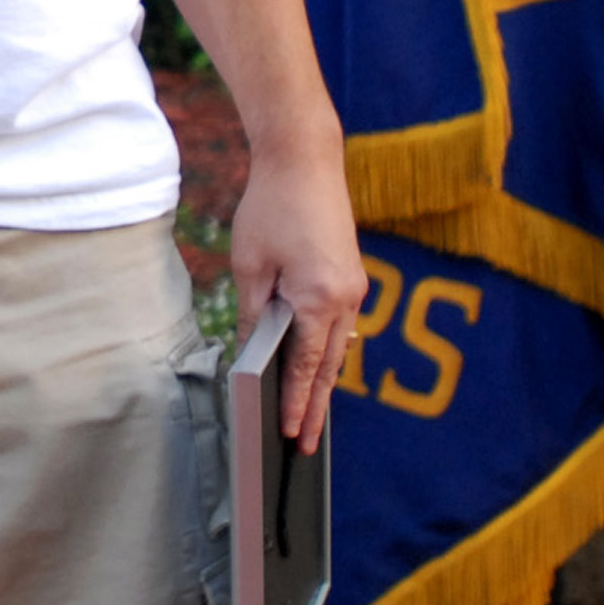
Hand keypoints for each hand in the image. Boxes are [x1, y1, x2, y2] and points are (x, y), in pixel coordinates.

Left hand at [230, 135, 363, 448]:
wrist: (306, 161)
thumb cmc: (271, 208)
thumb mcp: (250, 263)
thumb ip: (253, 312)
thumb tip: (251, 351)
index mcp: (319, 300)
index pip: (306, 366)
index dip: (296, 401)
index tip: (288, 432)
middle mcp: (346, 300)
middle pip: (329, 367)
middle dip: (315, 406)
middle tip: (304, 443)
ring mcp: (353, 289)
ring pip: (337, 348)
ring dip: (323, 381)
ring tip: (309, 415)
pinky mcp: (351, 277)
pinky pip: (340, 327)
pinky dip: (327, 351)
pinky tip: (316, 367)